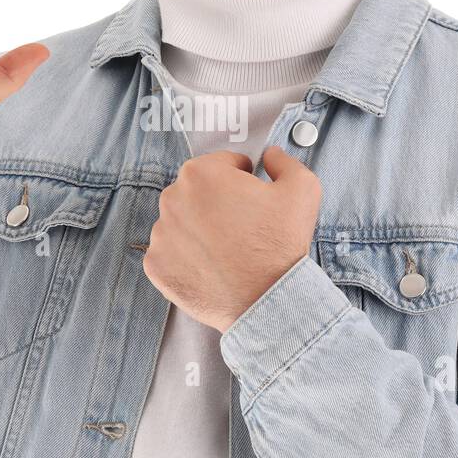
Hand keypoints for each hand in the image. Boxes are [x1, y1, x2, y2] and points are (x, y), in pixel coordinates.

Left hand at [142, 145, 322, 332]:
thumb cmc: (281, 244)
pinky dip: (188, 258)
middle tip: (243, 228)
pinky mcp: (156, 265)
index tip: (254, 201)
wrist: (266, 301)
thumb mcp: (302, 188)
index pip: (223, 165)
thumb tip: (270, 156)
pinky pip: (171, 253)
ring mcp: (160, 234)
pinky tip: (212, 267)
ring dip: (201, 230)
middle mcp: (172, 198)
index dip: (244, 180)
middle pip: (198, 192)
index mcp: (201, 173)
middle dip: (218, 204)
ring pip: (183, 223)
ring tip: (228, 250)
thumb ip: (284, 161)